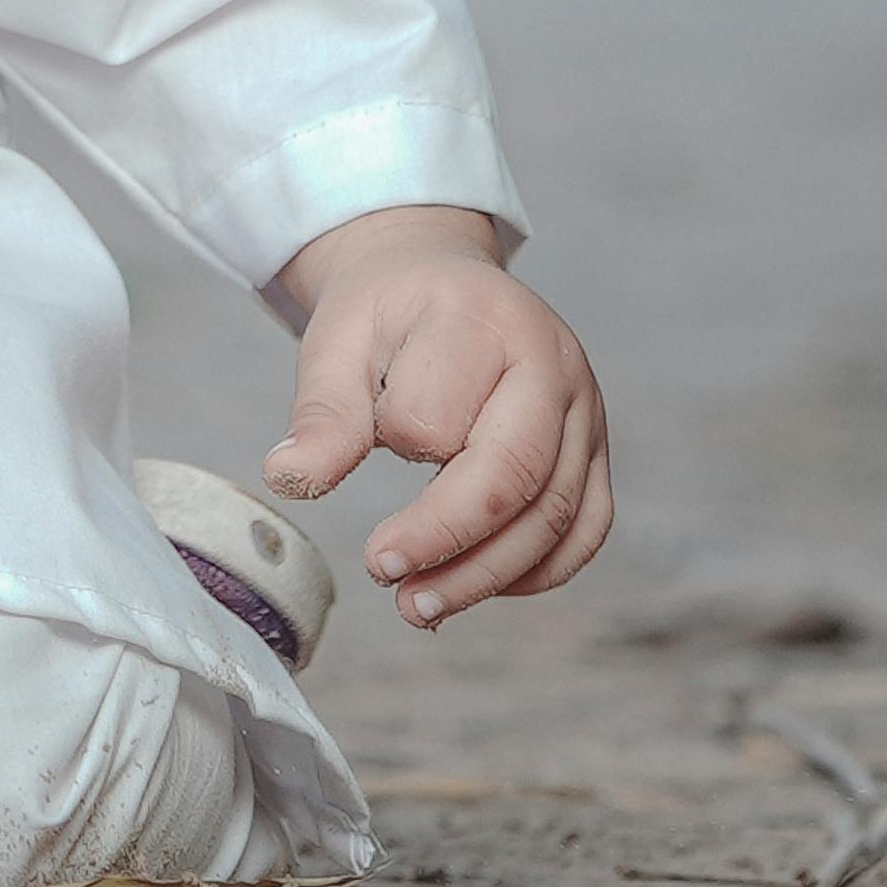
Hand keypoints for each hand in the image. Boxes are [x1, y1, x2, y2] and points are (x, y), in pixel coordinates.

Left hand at [264, 204, 614, 628]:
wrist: (442, 282)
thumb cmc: (390, 314)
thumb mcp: (337, 342)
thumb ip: (322, 412)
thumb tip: (291, 480)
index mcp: (484, 319)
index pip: (441, 414)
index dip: (391, 442)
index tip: (340, 454)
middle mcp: (554, 362)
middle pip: (516, 474)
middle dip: (445, 540)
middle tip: (382, 573)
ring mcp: (585, 411)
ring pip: (556, 515)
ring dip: (484, 574)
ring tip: (417, 604)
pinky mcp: (595, 452)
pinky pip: (586, 529)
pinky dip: (536, 572)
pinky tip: (476, 583)